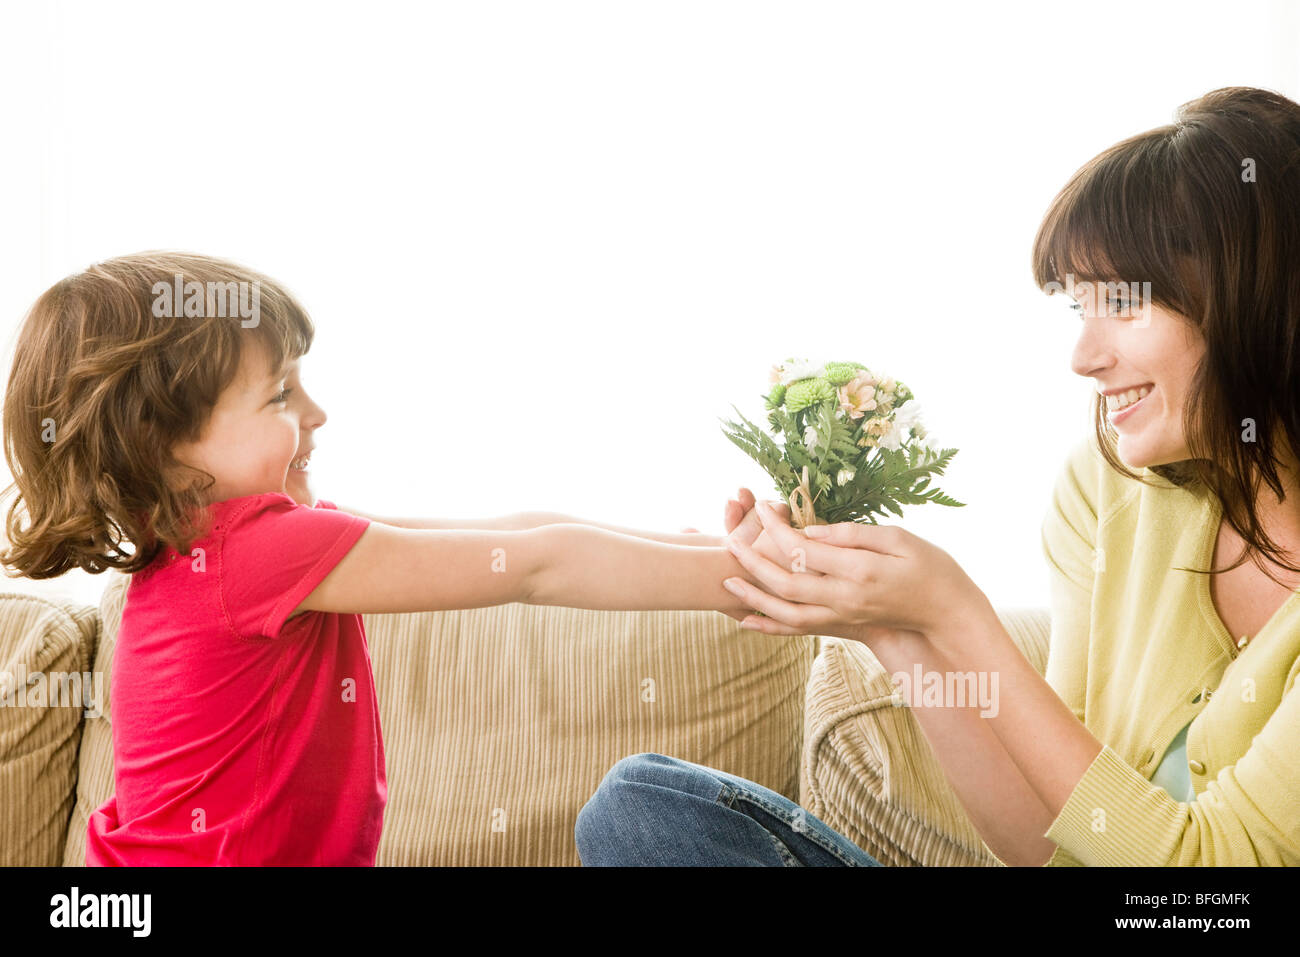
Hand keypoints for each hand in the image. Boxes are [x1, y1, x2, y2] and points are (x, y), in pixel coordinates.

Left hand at [721, 501, 984, 649]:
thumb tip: (810, 530)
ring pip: (786, 613)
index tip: (762, 506)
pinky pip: (798, 631)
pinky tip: (746, 621)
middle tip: (730, 541)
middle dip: (753, 562)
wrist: (946, 613)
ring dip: (754, 599)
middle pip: (787, 583)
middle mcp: (845, 600)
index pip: (804, 550)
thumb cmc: (929, 567)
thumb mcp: (898, 538)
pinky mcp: (841, 626)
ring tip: (726, 583)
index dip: (777, 528)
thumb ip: (852, 534)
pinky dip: (770, 626)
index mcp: (859, 572)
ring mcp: (842, 617)